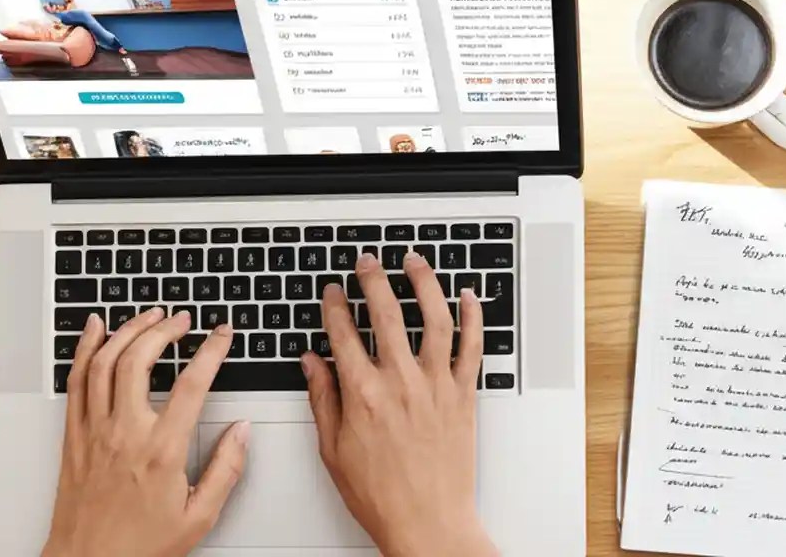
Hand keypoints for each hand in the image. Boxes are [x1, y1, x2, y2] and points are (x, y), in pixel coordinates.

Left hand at [43, 309, 248, 556]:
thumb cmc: (139, 547)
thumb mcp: (199, 516)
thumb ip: (226, 469)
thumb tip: (241, 431)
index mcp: (160, 451)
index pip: (192, 384)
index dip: (211, 351)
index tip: (221, 335)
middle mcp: (124, 434)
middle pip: (139, 360)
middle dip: (164, 329)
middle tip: (182, 319)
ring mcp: (94, 431)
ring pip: (104, 362)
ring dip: (127, 330)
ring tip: (148, 316)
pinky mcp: (73, 436)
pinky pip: (76, 381)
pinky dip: (85, 348)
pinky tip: (95, 330)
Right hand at [303, 252, 496, 556]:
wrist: (428, 523)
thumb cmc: (381, 496)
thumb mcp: (333, 450)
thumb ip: (322, 400)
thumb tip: (311, 363)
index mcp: (362, 394)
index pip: (343, 333)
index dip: (334, 306)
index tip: (332, 292)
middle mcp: (400, 381)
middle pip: (385, 312)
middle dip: (372, 279)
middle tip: (367, 262)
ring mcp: (436, 385)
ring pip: (433, 317)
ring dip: (424, 283)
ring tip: (414, 262)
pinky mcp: (464, 395)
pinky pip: (472, 346)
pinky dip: (473, 316)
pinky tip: (468, 296)